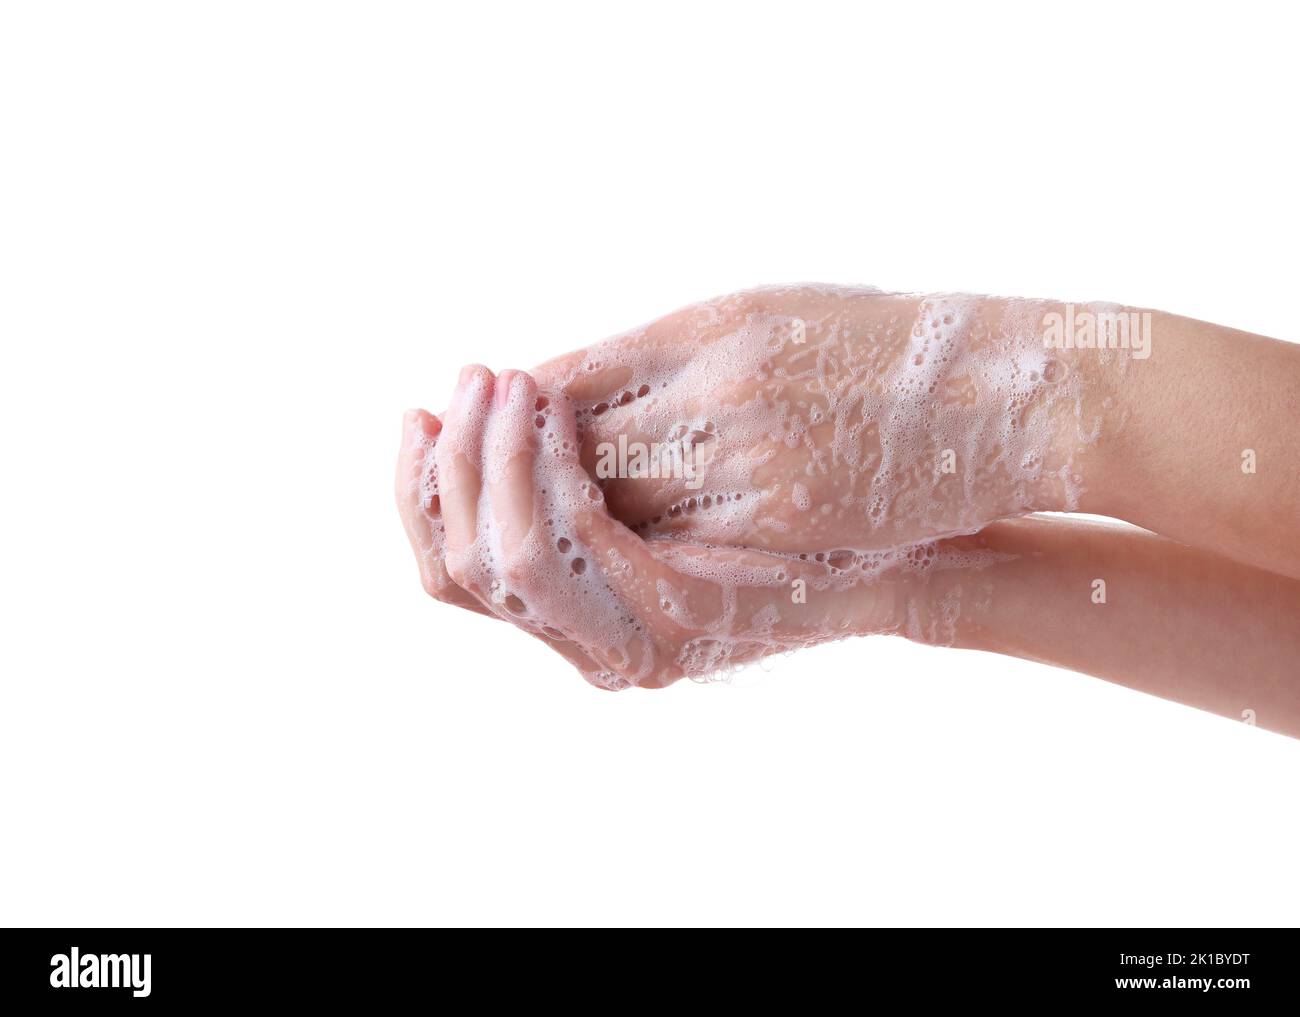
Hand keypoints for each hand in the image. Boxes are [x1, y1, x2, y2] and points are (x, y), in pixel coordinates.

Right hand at [397, 364, 922, 687]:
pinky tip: (551, 407)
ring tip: (507, 384)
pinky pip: (575, 543)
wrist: (910, 536)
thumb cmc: (794, 491)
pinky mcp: (681, 617)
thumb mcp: (670, 471)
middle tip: (469, 381)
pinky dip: (548, 471)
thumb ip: (591, 462)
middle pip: (459, 569)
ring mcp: (635, 641)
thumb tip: (504, 394)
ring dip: (493, 459)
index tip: (423, 411)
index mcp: (584, 616)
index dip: (419, 491)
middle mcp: (595, 647)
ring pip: (505, 559)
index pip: (450, 571)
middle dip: (451, 465)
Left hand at [533, 286, 1112, 551]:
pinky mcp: (786, 519)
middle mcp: (721, 384)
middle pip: (576, 441)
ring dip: (564, 521)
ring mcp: (753, 457)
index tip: (482, 431)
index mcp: (713, 324)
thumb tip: (583, 379)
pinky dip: (633, 555)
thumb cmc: (882, 351)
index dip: (517, 413)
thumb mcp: (773, 315)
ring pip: (615, 503)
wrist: (1000, 399)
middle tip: (480, 493)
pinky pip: (678, 547)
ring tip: (529, 534)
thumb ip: (679, 349)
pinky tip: (609, 565)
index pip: (573, 373)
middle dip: (519, 472)